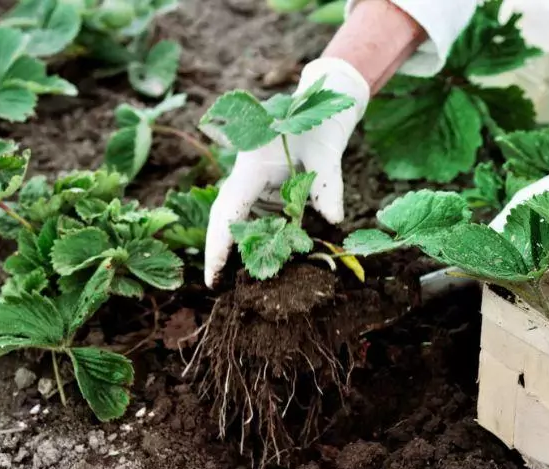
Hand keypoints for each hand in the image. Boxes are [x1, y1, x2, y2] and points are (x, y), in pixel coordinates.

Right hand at [204, 58, 369, 287]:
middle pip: (226, 219)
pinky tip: (270, 257)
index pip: (228, 210)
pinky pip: (260, 217)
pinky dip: (263, 237)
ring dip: (244, 247)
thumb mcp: (327, 152)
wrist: (324, 103)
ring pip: (242, 220)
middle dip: (221, 251)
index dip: (218, 244)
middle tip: (217, 286)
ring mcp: (256, 183)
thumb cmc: (320, 124)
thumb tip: (334, 221)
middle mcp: (247, 177)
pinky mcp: (268, 189)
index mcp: (252, 166)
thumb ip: (328, 186)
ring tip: (248, 279)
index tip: (213, 273)